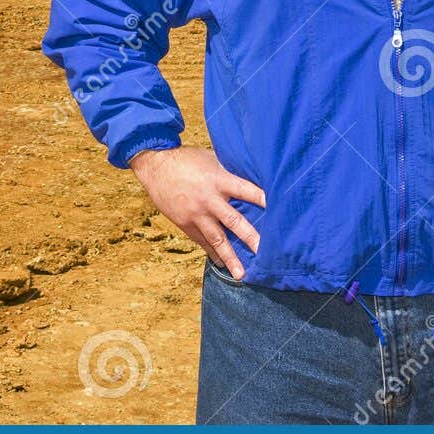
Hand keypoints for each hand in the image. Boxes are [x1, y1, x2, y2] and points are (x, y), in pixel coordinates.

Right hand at [128, 146, 265, 277]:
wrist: (155, 165)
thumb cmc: (186, 158)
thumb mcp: (211, 158)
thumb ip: (229, 172)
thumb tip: (252, 177)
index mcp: (218, 180)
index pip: (246, 190)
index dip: (262, 199)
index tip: (278, 210)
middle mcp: (209, 199)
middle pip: (233, 221)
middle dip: (250, 238)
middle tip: (264, 253)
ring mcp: (196, 214)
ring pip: (216, 239)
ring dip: (230, 257)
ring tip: (241, 275)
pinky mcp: (185, 223)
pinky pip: (201, 241)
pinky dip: (212, 253)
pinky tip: (221, 264)